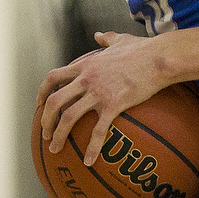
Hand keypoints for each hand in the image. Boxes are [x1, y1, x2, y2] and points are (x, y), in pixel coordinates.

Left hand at [36, 31, 165, 164]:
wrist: (159, 57)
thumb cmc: (144, 48)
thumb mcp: (120, 39)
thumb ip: (106, 39)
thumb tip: (99, 35)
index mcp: (85, 65)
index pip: (53, 77)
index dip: (42, 92)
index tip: (39, 104)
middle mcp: (86, 79)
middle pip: (55, 101)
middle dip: (45, 120)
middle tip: (45, 133)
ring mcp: (98, 93)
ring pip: (69, 117)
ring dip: (58, 136)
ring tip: (55, 150)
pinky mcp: (113, 105)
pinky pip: (98, 131)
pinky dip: (91, 148)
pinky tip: (88, 161)